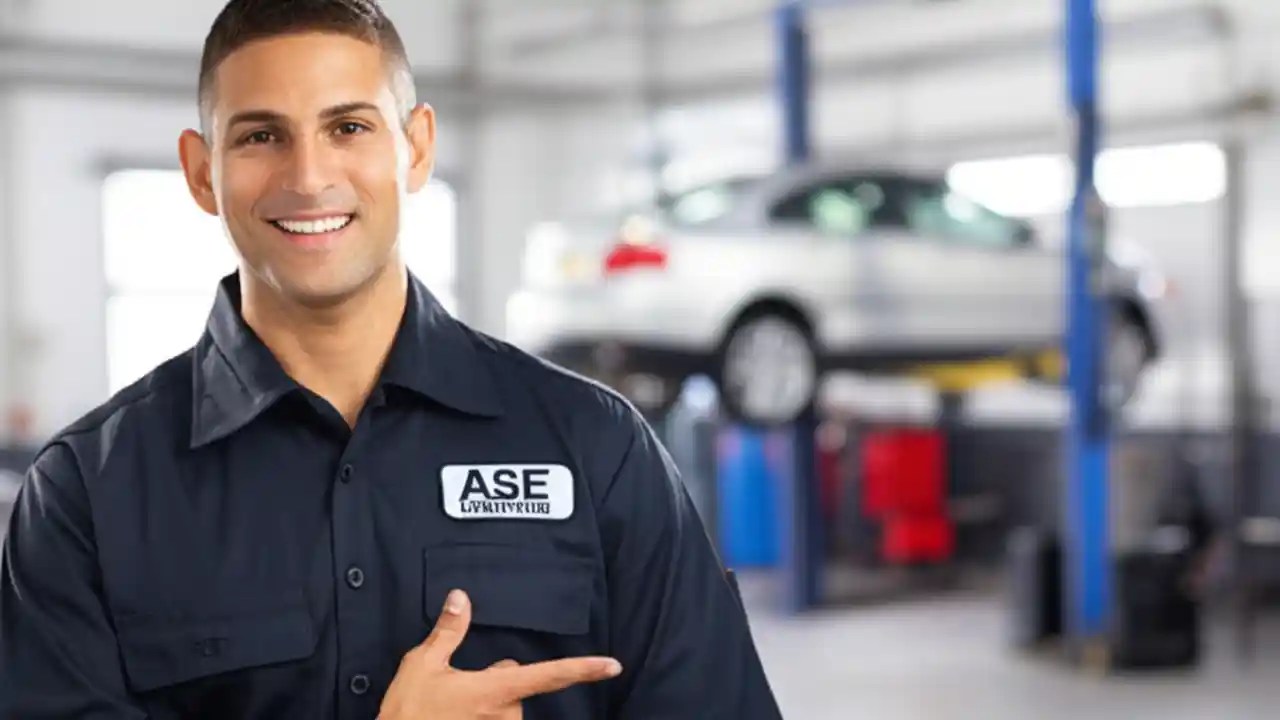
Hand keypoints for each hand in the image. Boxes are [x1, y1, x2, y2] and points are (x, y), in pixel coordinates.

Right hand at [378, 589, 621, 719]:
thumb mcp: (422, 666)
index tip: (612, 665)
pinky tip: (453, 719)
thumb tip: (461, 597)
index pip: (549, 675)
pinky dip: (477, 718)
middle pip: (513, 688)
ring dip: (484, 706)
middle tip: (456, 690)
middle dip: (494, 683)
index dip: (584, 669)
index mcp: (495, 691)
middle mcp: (505, 717)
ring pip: (502, 709)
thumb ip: (449, 632)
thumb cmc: (408, 714)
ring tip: (448, 711)